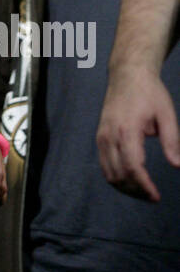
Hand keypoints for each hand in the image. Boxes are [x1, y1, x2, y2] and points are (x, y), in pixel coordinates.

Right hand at [97, 65, 179, 200]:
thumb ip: (172, 141)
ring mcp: (102, 137)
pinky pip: (104, 165)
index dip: (144, 186)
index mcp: (127, 130)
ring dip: (125, 187)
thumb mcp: (166, 114)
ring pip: (109, 173)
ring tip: (143, 191)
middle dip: (136, 191)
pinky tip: (131, 180)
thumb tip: (177, 165)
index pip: (133, 167)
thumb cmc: (149, 92)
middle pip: (119, 175)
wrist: (127, 74)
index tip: (156, 196)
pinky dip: (117, 177)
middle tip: (153, 197)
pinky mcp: (100, 137)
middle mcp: (109, 136)